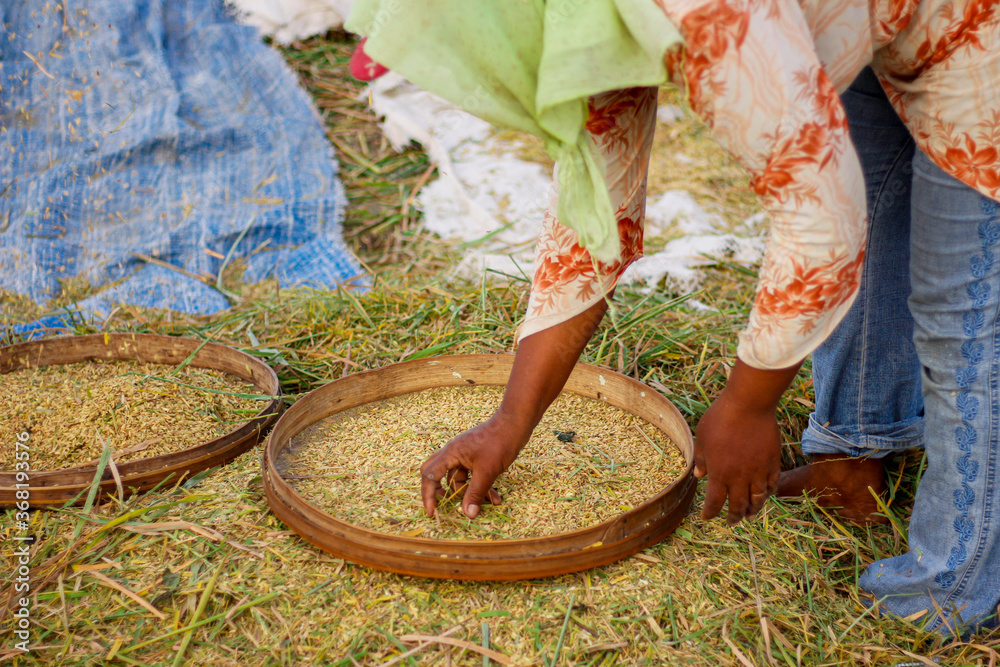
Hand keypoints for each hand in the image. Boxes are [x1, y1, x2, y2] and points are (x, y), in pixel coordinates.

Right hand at [420, 412, 528, 518]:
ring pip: (460, 479)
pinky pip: (472, 476)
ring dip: (471, 493)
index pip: (430, 475)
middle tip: (449, 506)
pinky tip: (494, 497)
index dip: (428, 495)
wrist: (515, 424)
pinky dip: (481, 487)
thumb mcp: (487, 471)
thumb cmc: (499, 442)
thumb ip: (476, 493)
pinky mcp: (476, 458)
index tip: (433, 513)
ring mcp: (465, 455)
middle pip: (438, 475)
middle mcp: (454, 453)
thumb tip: (468, 514)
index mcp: (450, 453)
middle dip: (443, 493)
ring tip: (488, 503)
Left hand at [695, 395, 780, 523]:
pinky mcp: (773, 462)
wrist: (748, 405)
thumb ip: (701, 458)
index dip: (711, 513)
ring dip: (753, 510)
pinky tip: (764, 495)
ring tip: (749, 515)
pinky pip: (772, 484)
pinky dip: (768, 494)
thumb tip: (698, 475)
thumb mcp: (702, 437)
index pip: (715, 502)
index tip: (707, 517)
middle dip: (733, 517)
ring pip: (758, 499)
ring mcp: (758, 471)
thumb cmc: (720, 418)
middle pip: (738, 506)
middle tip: (731, 521)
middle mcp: (739, 477)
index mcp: (720, 473)